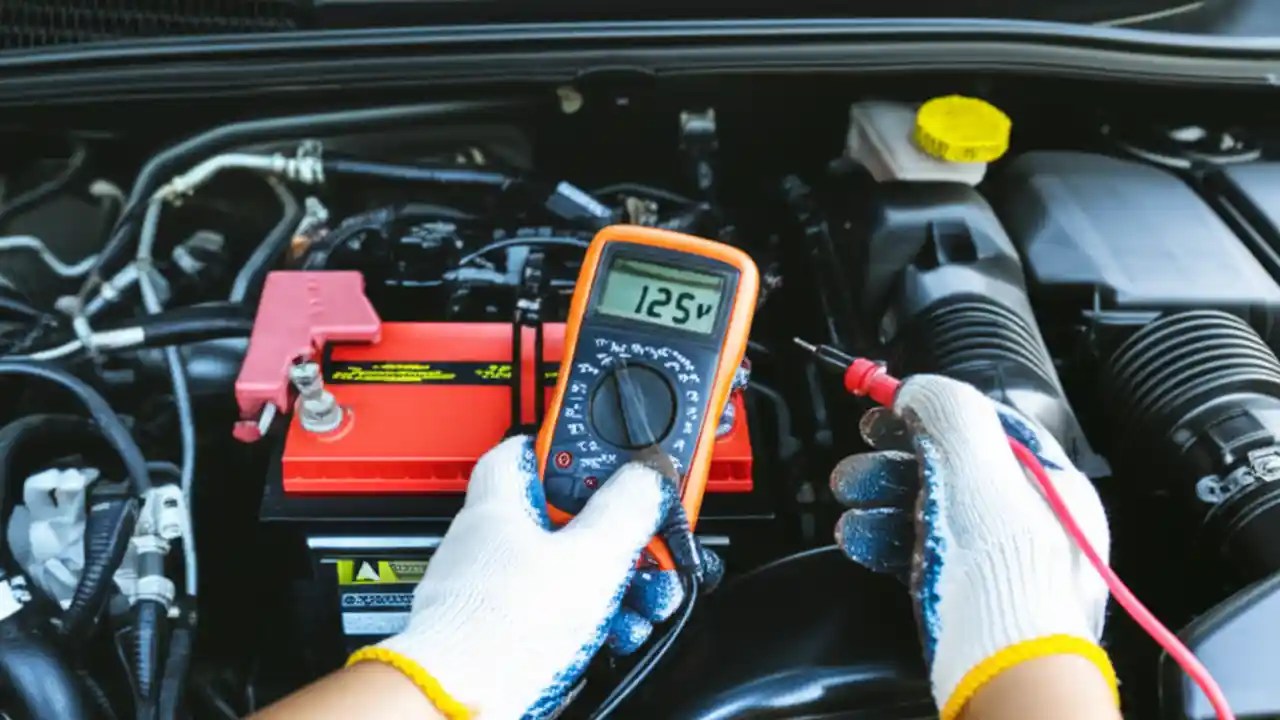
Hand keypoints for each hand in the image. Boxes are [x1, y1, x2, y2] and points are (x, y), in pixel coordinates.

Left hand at [355, 436, 685, 718]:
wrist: (460, 702)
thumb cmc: (498, 628)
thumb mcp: (589, 556)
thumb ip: (625, 507)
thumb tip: (648, 475)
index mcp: (501, 500)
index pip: (536, 444)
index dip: (581, 446)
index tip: (619, 457)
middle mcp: (491, 537)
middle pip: (569, 513)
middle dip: (619, 534)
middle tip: (648, 545)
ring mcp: (494, 584)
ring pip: (569, 564)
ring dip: (616, 580)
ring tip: (643, 597)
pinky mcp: (504, 626)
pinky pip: (557, 606)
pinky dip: (592, 613)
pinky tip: (615, 628)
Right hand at [831, 375, 1115, 719]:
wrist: (1003, 673)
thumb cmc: (1005, 577)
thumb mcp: (976, 469)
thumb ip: (949, 413)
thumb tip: (921, 388)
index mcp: (1050, 483)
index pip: (987, 426)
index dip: (933, 410)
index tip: (889, 406)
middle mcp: (1030, 522)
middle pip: (951, 467)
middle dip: (895, 458)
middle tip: (859, 456)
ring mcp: (996, 561)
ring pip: (929, 510)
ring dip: (879, 497)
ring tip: (847, 498)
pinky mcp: (964, 595)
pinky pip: (918, 552)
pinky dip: (884, 539)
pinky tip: (857, 536)